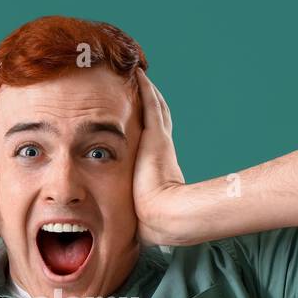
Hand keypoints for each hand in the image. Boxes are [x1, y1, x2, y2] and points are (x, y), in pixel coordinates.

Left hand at [132, 67, 187, 245]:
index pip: (154, 137)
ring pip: (153, 107)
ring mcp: (159, 141)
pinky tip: (138, 73)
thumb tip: (135, 225)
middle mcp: (161, 149)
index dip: (149, 124)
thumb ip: (138, 207)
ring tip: (137, 72)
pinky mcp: (156, 136)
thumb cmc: (151, 219)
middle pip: (156, 117)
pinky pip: (149, 104)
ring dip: (146, 90)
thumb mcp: (141, 209)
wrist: (162, 216)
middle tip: (142, 83)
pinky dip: (145, 88)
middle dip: (149, 101)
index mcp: (159, 164)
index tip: (142, 111)